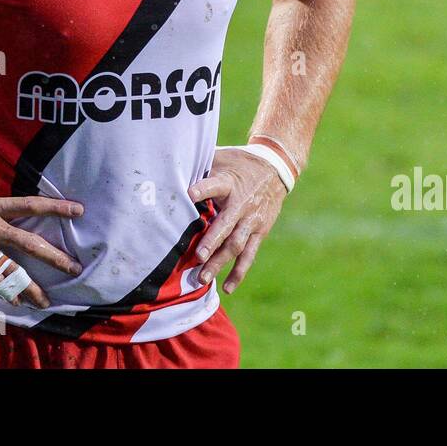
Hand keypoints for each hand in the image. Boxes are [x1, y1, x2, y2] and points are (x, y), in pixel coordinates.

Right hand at [0, 183, 83, 309]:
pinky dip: (6, 292)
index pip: (31, 205)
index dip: (56, 207)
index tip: (78, 210)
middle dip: (56, 256)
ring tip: (47, 300)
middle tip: (75, 267)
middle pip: (31, 243)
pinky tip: (18, 301)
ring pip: (14, 270)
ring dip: (33, 287)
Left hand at [188, 146, 287, 294]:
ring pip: (236, 244)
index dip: (203, 190)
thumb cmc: (238, 163)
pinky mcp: (259, 231)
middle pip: (226, 225)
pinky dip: (239, 272)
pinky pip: (249, 254)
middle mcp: (241, 203)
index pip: (215, 185)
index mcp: (229, 182)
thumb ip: (199, 165)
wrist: (275, 169)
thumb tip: (170, 165)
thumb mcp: (221, 157)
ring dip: (219, 262)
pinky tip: (227, 288)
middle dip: (212, 242)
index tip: (189, 195)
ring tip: (202, 278)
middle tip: (197, 257)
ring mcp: (252, 220)